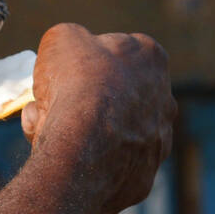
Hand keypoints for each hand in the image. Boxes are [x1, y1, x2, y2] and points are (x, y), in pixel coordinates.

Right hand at [20, 24, 175, 213]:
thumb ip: (71, 38)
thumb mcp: (61, 38)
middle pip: (113, 96)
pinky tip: (65, 158)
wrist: (84, 147)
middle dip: (82, 100)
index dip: (82, 62)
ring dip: (80, 132)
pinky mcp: (144, 175)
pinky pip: (107, 165)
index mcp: (151, 58)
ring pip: (109, 132)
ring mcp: (158, 140)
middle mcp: (165, 98)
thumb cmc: (75, 85)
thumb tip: (70, 50)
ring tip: (49, 134)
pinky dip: (87, 161)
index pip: (114, 54)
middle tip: (52, 106)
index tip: (63, 74)